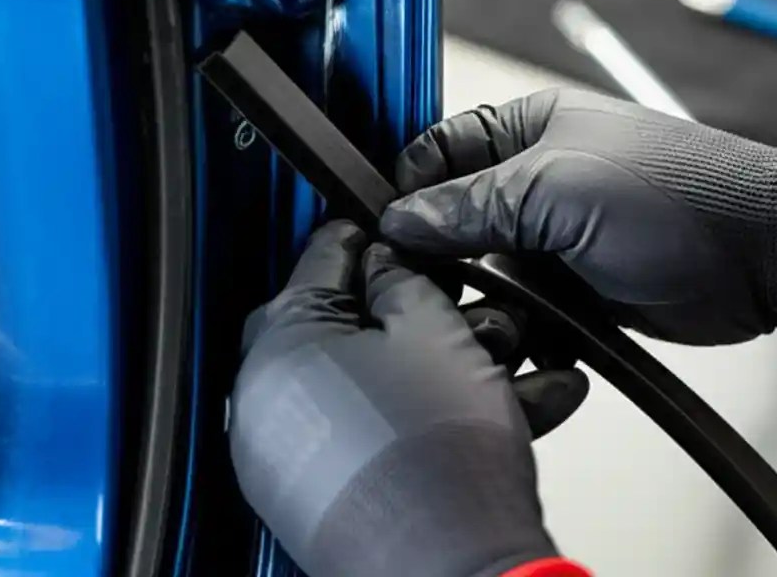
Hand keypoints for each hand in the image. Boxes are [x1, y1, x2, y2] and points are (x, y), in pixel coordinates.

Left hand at [229, 221, 587, 576]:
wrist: (455, 575)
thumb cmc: (437, 464)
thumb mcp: (432, 331)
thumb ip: (402, 279)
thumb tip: (386, 266)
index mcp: (279, 345)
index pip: (323, 258)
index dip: (375, 237)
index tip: (399, 234)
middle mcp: (270, 403)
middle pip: (352, 328)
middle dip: (423, 314)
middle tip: (468, 311)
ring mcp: (295, 458)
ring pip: (376, 386)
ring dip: (445, 369)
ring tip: (506, 368)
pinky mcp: (326, 499)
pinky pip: (379, 437)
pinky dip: (430, 421)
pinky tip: (501, 413)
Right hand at [380, 89, 776, 344]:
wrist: (767, 257)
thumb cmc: (680, 197)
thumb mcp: (560, 189)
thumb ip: (471, 203)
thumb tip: (398, 221)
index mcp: (525, 130)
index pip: (432, 156)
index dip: (405, 195)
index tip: (386, 237)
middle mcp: (532, 181)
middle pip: (449, 223)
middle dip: (441, 262)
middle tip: (441, 292)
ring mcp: (553, 238)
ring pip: (480, 276)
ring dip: (483, 305)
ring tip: (503, 321)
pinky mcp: (573, 290)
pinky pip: (520, 313)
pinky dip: (520, 331)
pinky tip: (535, 339)